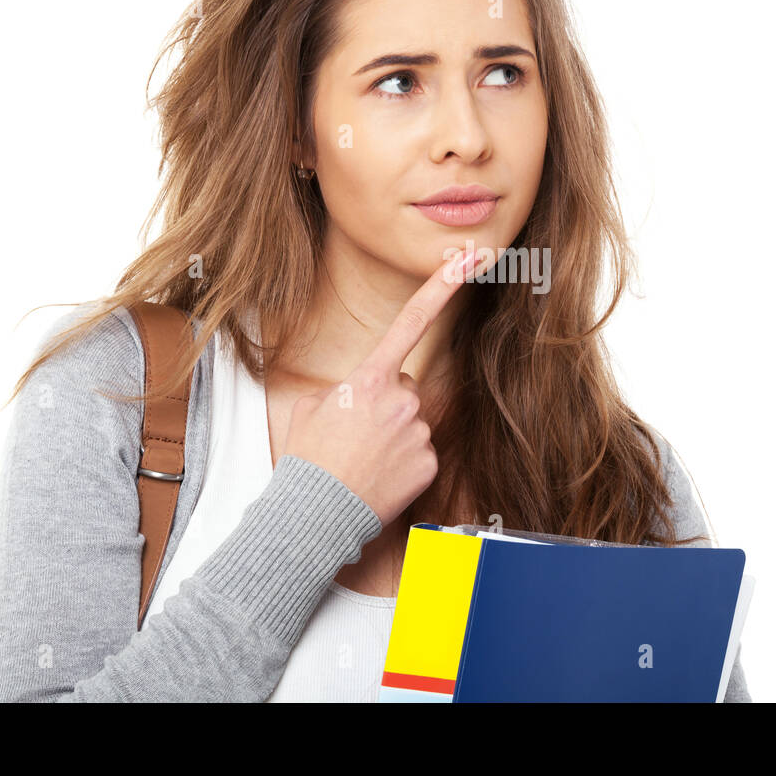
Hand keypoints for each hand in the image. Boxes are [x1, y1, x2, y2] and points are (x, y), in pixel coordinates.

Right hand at [280, 248, 477, 525]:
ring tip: (362, 459)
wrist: (315, 516)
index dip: (442, 286)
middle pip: (405, 387)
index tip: (469, 259)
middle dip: (386, 403)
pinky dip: (403, 462)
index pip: (410, 321)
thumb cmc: (307, 460)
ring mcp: (418, 432)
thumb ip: (342, 390)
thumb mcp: (309, 409)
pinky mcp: (428, 463)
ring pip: (413, 421)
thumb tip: (361, 395)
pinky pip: (420, 452)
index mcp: (368, 379)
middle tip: (355, 434)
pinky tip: (379, 476)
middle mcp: (401, 400)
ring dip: (393, 435)